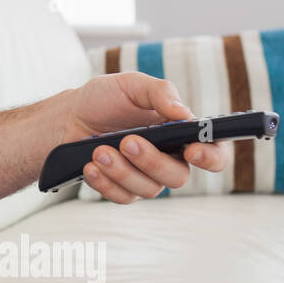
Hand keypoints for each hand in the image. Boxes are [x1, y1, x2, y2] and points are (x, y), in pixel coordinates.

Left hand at [59, 72, 228, 203]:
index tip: (192, 150)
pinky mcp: (123, 188)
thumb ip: (160, 93)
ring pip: (150, 190)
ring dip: (122, 171)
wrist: (69, 115)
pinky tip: (90, 167)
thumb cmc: (106, 98)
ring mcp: (146, 176)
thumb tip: (184, 113)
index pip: (214, 151)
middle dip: (152, 161)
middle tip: (127, 141)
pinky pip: (123, 197)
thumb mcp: (131, 85)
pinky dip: (105, 183)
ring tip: (98, 151)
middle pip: (178, 176)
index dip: (212, 157)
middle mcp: (169, 158)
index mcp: (181, 132)